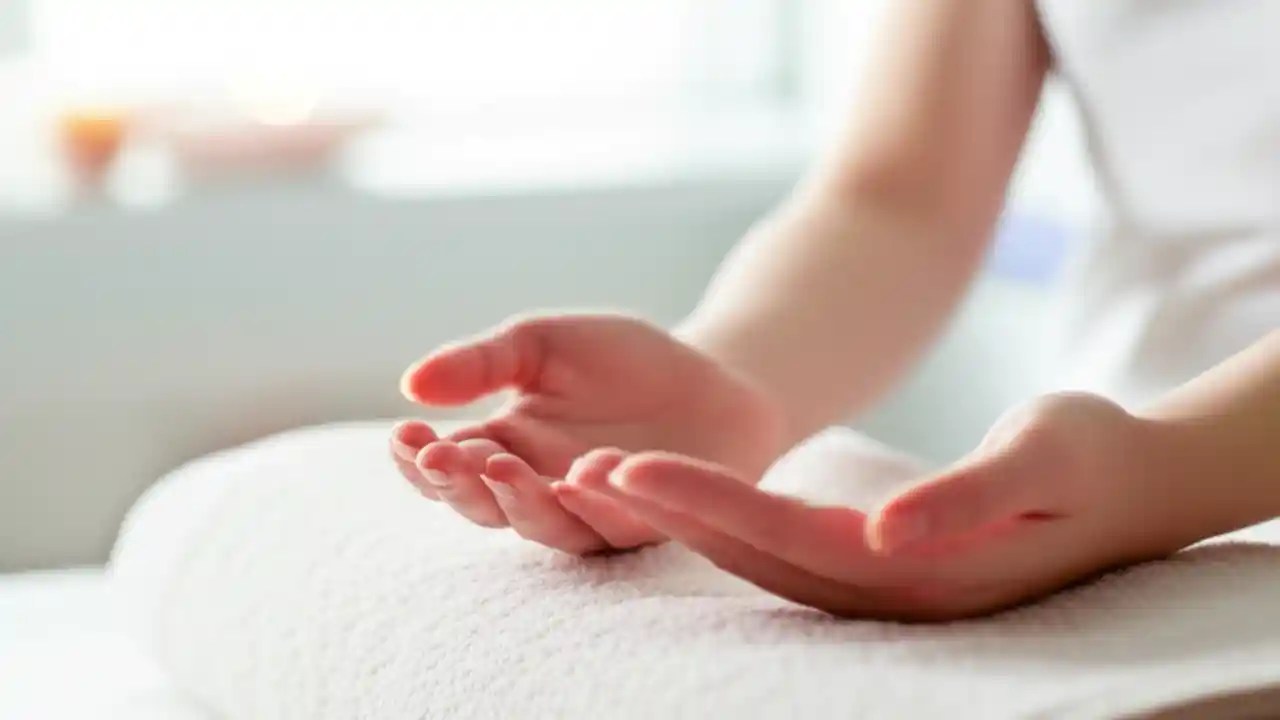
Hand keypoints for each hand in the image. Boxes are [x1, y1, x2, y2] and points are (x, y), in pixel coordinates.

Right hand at [389, 314, 783, 554]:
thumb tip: (410, 384)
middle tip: (446, 457)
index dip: (420, 459)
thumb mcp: (540, 343)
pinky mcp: (650, 518)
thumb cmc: (620, 360)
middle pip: (486, 508)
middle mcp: (541, 490)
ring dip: (523, 501)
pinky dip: (601, 504)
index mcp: (505, 448)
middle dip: (461, 485)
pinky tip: (586, 473)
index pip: (448, 466)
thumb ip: (481, 363)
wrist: (713, 373)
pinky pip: (620, 523)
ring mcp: (594, 512)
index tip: (405, 434)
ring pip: (548, 527)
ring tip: (506, 467)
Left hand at [568, 393, 1190, 620]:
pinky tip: (679, 500)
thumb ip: (964, 501)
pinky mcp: (877, 565)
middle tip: (578, 473)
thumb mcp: (1042, 457)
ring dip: (679, 520)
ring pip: (756, 556)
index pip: (782, 533)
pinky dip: (722, 524)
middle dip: (664, 511)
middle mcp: (884, 586)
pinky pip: (783, 549)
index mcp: (915, 566)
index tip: (624, 469)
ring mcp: (879, 583)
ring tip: (603, 482)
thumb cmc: (1090, 458)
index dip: (699, 500)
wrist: (1130, 484)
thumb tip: (884, 531)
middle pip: (750, 550)